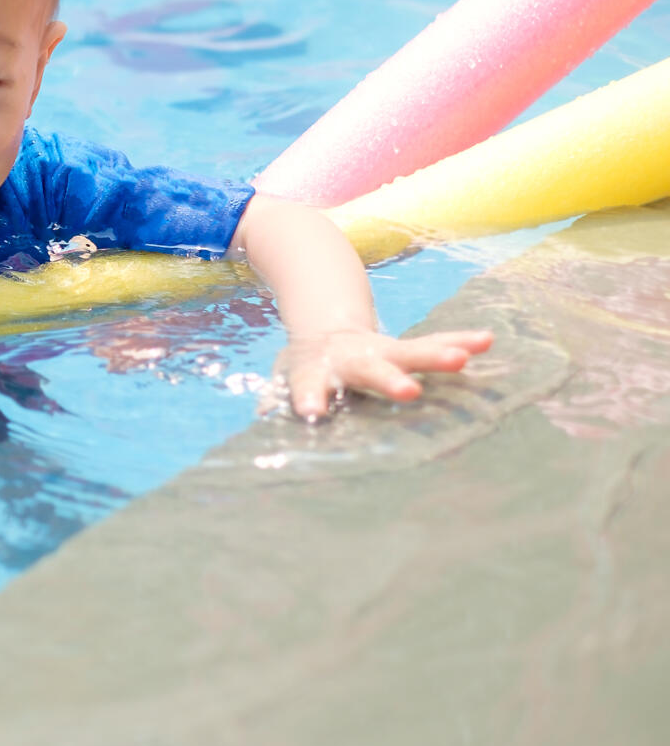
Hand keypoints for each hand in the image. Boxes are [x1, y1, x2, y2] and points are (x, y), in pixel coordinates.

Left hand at [275, 327, 492, 418]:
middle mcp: (352, 360)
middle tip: (409, 392)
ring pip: (410, 352)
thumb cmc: (308, 367)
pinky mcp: (407, 349)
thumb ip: (276, 398)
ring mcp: (382, 351)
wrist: (325, 330)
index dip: (311, 398)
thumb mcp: (286, 379)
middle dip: (388, 380)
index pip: (311, 386)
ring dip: (435, 356)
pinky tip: (486, 340)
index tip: (313, 413)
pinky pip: (437, 342)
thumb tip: (260, 414)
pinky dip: (460, 341)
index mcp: (317, 372)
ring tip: (461, 359)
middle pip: (370, 369)